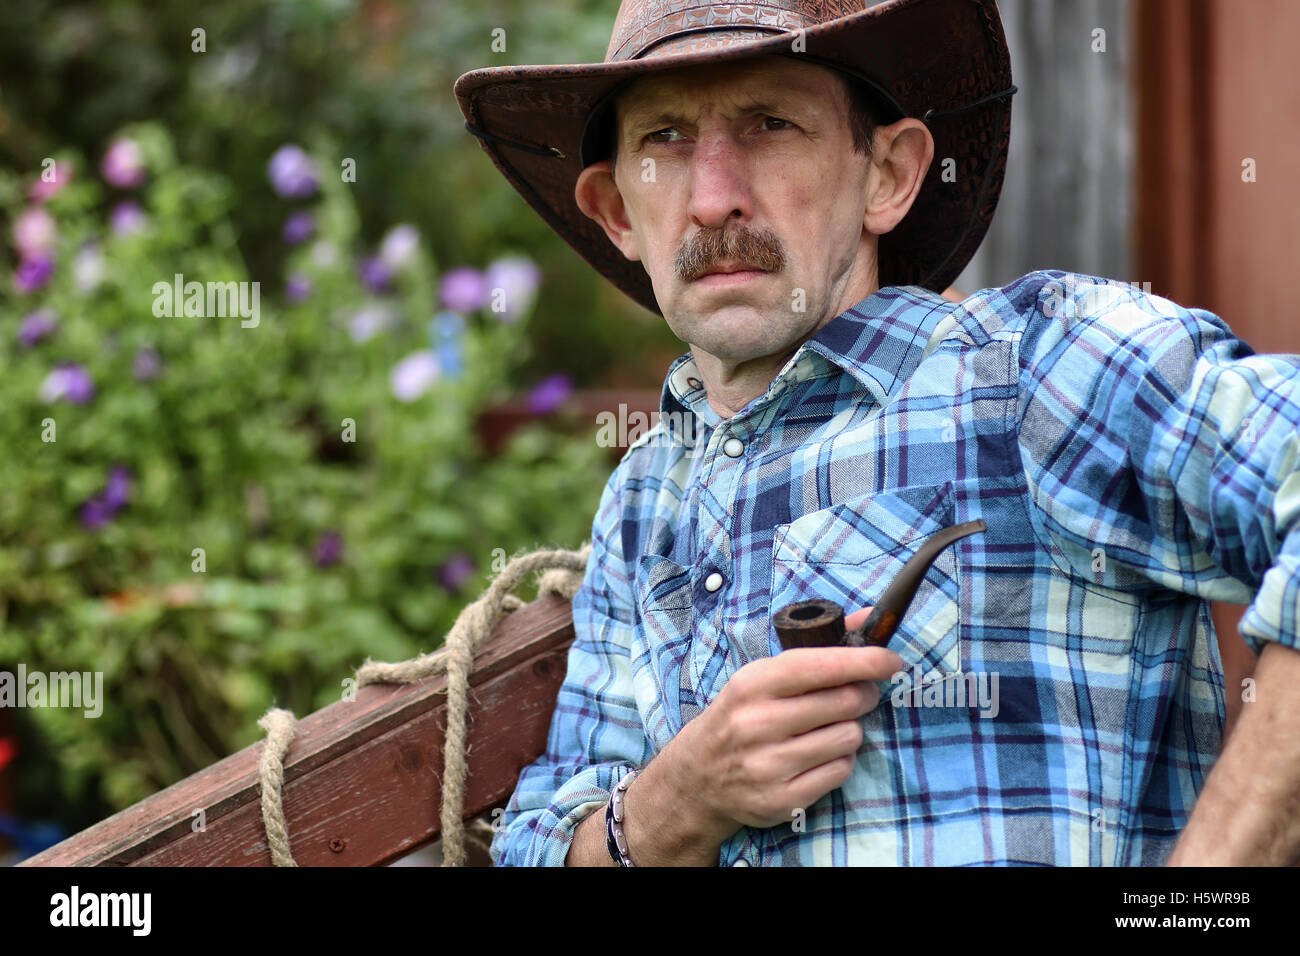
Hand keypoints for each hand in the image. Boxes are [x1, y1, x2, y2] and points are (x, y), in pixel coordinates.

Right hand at [668, 605, 901, 833]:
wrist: (698, 777)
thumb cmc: (740, 716)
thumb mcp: (762, 677)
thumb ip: (814, 650)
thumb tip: (868, 618)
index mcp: (752, 684)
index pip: (822, 666)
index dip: (865, 661)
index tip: (891, 661)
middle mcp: (757, 724)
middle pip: (845, 701)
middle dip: (863, 694)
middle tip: (858, 695)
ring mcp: (768, 765)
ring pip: (848, 737)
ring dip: (850, 730)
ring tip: (829, 729)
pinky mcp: (781, 800)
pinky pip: (841, 771)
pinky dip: (841, 761)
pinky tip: (820, 756)